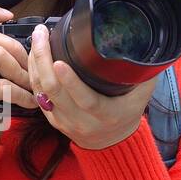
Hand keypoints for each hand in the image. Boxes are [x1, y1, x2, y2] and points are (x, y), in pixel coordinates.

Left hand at [26, 24, 155, 149]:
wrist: (112, 144)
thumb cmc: (126, 115)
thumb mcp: (141, 96)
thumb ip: (143, 74)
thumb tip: (147, 47)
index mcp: (105, 115)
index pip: (84, 99)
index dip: (71, 81)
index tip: (60, 61)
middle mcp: (81, 120)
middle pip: (55, 90)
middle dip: (44, 60)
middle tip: (41, 35)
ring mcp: (64, 121)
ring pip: (42, 91)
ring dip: (35, 64)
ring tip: (37, 39)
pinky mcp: (53, 119)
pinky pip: (37, 95)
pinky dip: (33, 74)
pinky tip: (34, 56)